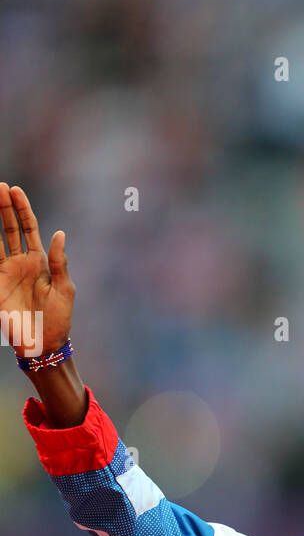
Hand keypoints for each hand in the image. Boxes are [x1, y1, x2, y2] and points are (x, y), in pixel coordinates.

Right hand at [0, 182, 74, 358]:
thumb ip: (59, 262)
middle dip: (3, 207)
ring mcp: (6, 272)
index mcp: (40, 261)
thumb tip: (59, 233)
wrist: (43, 344)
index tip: (15, 190)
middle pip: (9, 228)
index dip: (22, 209)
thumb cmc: (58, 319)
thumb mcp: (65, 289)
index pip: (28, 228)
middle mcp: (21, 262)